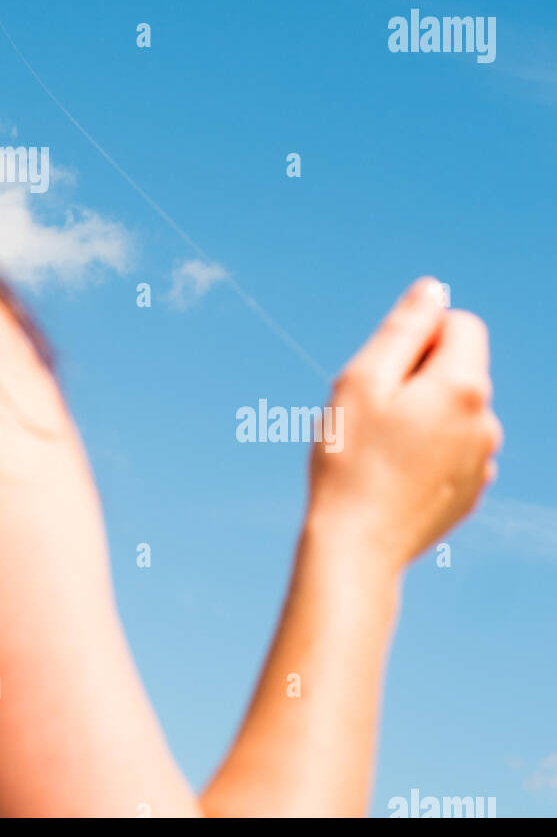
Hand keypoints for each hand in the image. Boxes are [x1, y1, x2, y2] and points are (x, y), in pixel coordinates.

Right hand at [309, 277, 502, 571]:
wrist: (357, 547)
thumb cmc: (350, 459)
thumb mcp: (363, 380)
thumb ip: (404, 329)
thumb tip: (433, 289)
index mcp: (463, 388)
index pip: (460, 323)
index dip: (416, 336)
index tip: (382, 371)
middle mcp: (486, 422)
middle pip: (456, 367)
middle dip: (416, 375)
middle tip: (371, 411)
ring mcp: (483, 461)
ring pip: (452, 410)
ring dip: (419, 414)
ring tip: (378, 447)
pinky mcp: (471, 490)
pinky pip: (451, 448)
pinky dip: (425, 449)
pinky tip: (391, 474)